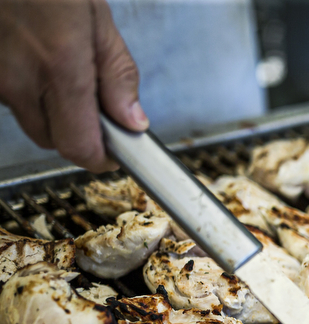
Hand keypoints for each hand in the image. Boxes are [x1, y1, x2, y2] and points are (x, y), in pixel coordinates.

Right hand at [0, 0, 147, 171]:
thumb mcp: (96, 18)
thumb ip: (117, 73)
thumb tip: (133, 120)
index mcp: (60, 65)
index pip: (79, 146)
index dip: (101, 157)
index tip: (115, 151)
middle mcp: (19, 77)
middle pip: (54, 140)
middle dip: (78, 131)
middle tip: (93, 100)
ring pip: (30, 120)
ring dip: (50, 109)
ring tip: (60, 66)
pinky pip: (9, 98)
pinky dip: (27, 90)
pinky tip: (35, 59)